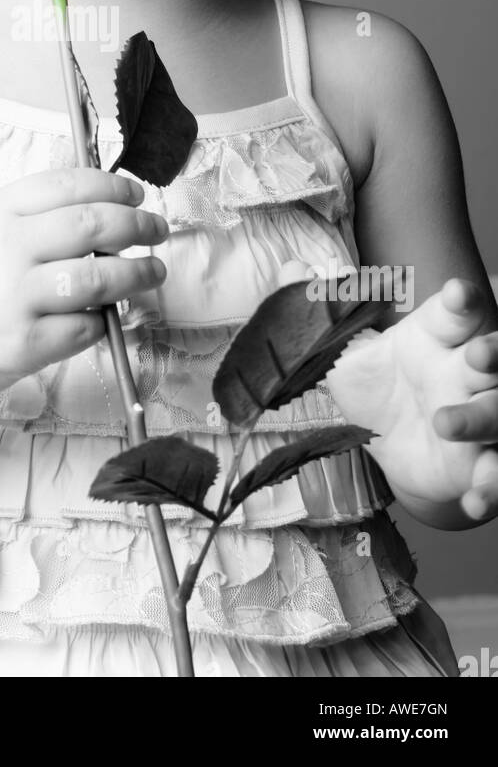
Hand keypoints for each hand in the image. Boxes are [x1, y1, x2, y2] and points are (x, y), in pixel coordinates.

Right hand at [0, 166, 168, 397]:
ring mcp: (16, 299)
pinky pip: (86, 326)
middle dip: (137, 225)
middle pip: (92, 226)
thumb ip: (36, 211)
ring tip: (153, 270)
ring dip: (137, 273)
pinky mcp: (26, 344)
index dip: (113, 186)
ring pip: (98, 278)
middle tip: (157, 230)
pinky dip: (104, 319)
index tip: (137, 194)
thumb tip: (108, 202)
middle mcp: (6, 249)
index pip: (69, 185)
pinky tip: (104, 313)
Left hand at [325, 278, 497, 521]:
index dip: (460, 301)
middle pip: (491, 357)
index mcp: (434, 337)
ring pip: (496, 413)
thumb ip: (321, 310)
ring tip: (446, 424)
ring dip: (481, 417)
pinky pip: (494, 476)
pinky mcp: (475, 466)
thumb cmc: (375, 385)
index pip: (455, 312)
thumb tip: (290, 268)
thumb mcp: (342, 352)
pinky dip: (490, 488)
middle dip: (490, 352)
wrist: (389, 447)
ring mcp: (475, 420)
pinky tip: (475, 497)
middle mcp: (462, 374)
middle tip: (476, 353)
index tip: (455, 293)